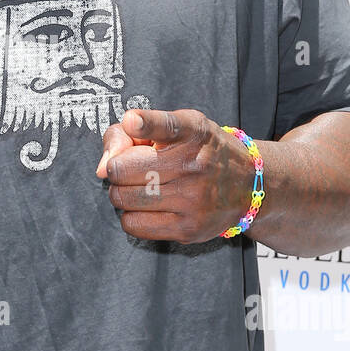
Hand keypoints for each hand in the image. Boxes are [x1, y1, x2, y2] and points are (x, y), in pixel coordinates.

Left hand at [96, 108, 255, 243]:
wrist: (248, 185)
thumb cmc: (200, 151)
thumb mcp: (177, 127)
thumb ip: (130, 134)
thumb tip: (100, 169)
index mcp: (192, 131)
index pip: (166, 125)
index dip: (144, 123)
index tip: (132, 121)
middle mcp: (194, 165)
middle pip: (121, 169)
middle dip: (116, 168)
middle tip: (130, 169)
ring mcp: (193, 200)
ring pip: (123, 198)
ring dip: (121, 192)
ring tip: (139, 187)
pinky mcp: (189, 229)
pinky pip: (133, 225)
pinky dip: (130, 215)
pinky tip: (147, 207)